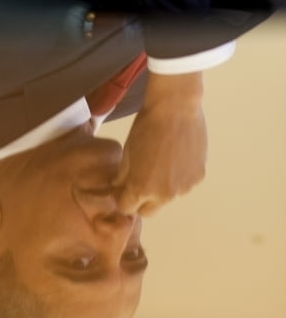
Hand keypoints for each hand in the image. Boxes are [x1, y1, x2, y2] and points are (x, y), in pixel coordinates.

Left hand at [113, 71, 206, 215]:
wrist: (175, 106)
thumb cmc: (145, 125)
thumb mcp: (128, 149)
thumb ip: (122, 174)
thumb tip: (118, 187)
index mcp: (142, 188)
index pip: (127, 209)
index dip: (123, 198)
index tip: (123, 187)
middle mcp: (165, 195)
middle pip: (149, 211)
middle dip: (142, 201)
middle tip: (141, 178)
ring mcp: (185, 188)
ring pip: (169, 197)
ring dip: (163, 187)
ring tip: (162, 159)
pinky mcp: (199, 177)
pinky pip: (185, 184)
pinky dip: (179, 176)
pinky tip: (178, 154)